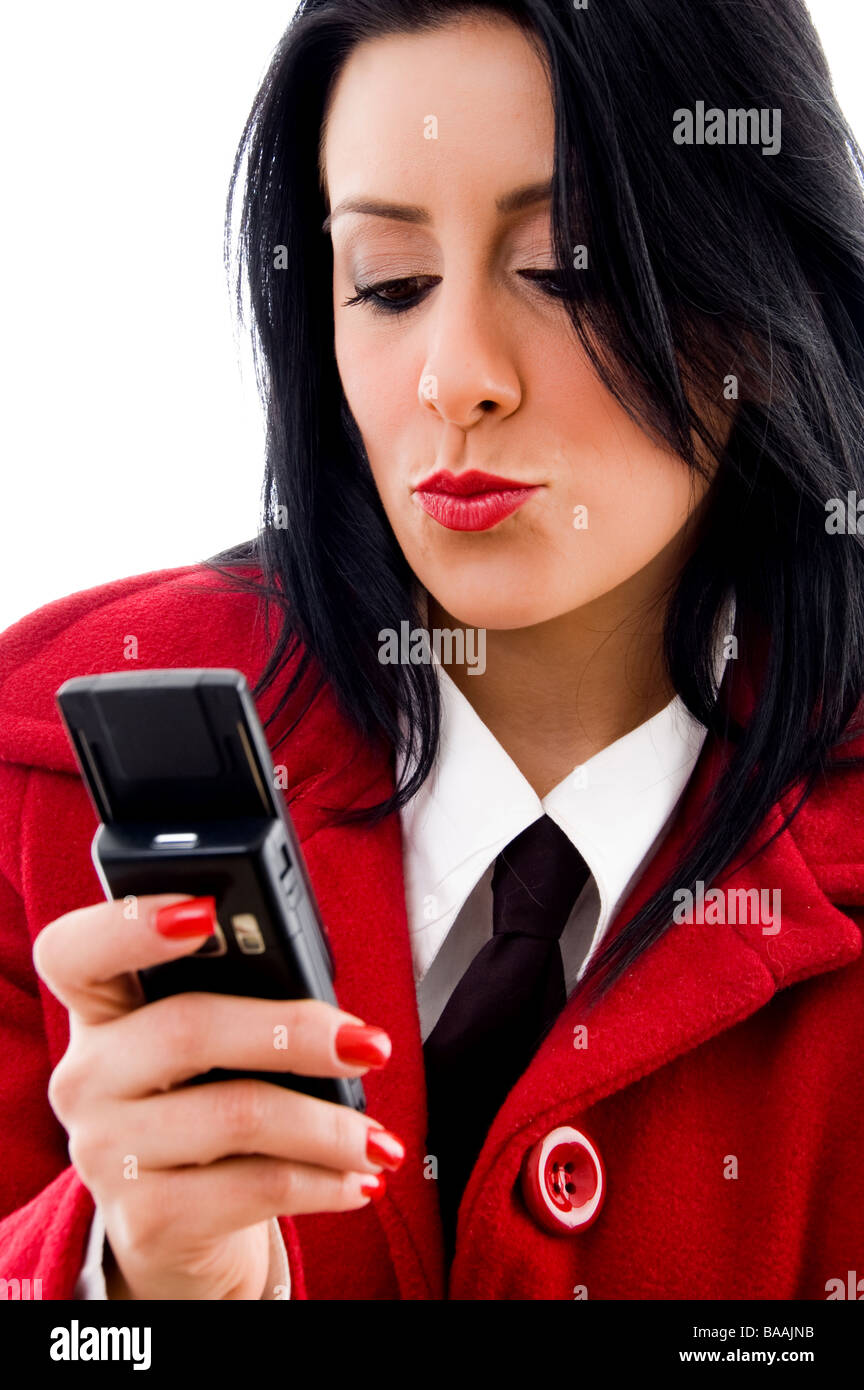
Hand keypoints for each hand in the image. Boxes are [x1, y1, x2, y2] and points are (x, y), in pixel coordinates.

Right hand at [33, 894, 403, 1299]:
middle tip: (368, 1045)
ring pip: (237, 1114)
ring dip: (329, 1126)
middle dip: (295, 1032)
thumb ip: (245, 1000)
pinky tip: (356, 1179)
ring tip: (379, 1136)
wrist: (178, 1229)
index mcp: (101, 1009)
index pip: (74, 951)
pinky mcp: (145, 1220)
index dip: (129, 922)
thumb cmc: (211, 1103)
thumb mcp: (216, 1046)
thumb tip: (334, 1015)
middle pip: (186, 1029)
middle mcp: (86, 1076)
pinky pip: (255, 1187)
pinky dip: (323, 1181)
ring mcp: (106, 1152)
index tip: (205, 911)